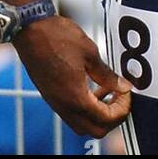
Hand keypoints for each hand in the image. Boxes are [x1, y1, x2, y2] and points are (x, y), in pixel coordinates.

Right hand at [14, 15, 131, 137]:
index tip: (127, 93)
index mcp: (75, 98)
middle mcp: (64, 106)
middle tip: (121, 98)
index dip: (122, 109)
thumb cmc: (58, 37)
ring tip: (109, 91)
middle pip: (95, 129)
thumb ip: (106, 74)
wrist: (30, 29)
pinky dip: (87, 107)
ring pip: (82, 123)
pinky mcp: (51, 96)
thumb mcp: (89, 53)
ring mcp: (55, 102)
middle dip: (112, 117)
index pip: (106, 119)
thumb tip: (123, 86)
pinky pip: (72, 113)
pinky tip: (93, 87)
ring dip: (99, 113)